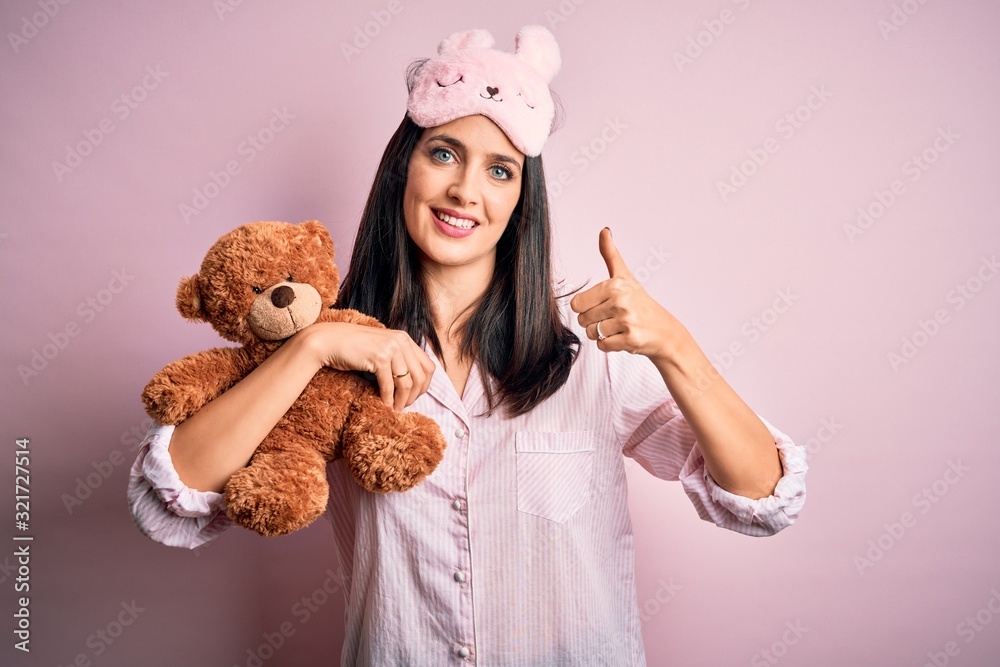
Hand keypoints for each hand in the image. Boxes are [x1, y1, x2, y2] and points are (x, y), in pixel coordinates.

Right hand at [297, 322, 434, 411]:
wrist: (329, 341)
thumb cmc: (353, 349)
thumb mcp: (382, 349)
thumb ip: (398, 359)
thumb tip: (413, 385)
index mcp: (405, 339)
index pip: (428, 366)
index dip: (425, 385)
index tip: (414, 397)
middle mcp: (401, 341)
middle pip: (421, 376)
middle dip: (415, 396)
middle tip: (404, 406)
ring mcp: (391, 348)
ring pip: (406, 383)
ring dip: (402, 400)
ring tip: (395, 409)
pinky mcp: (379, 357)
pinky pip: (389, 385)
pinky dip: (388, 399)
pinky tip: (385, 405)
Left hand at [569, 227, 688, 362]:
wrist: (664, 331)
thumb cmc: (641, 303)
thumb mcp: (625, 277)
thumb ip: (611, 255)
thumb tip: (604, 230)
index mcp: (614, 285)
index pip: (576, 303)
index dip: (586, 307)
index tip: (602, 305)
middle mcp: (620, 301)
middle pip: (582, 320)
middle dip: (594, 322)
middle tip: (613, 318)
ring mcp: (626, 321)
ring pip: (591, 333)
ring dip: (601, 334)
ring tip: (618, 328)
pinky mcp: (630, 339)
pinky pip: (602, 346)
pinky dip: (610, 345)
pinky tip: (623, 337)